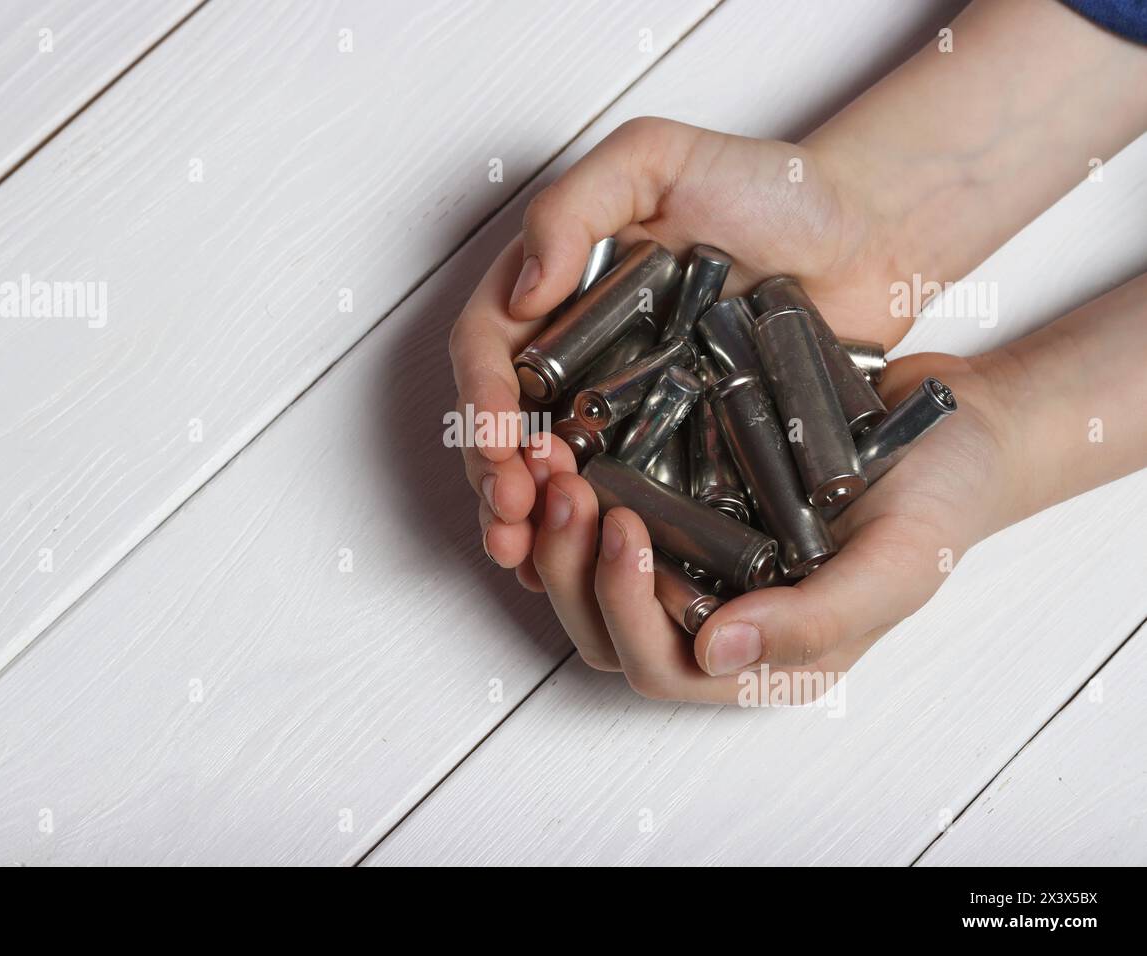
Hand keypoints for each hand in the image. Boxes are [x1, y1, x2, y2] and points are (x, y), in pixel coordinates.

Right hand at [450, 117, 910, 587]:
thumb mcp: (655, 159)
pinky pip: (626, 498)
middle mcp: (577, 357)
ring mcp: (625, 409)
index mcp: (555, 293)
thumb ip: (575, 207)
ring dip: (532, 521)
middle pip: (509, 426)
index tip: (499, 443)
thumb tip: (524, 295)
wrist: (865, 236)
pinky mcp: (676, 450)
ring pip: (554, 475)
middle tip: (510, 516)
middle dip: (495, 477)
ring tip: (530, 555)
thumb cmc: (766, 187)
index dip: (483, 400)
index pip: (490, 350)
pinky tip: (588, 565)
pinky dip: (599, 536)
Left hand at [531, 351, 1012, 701]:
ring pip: (587, 572)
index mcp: (763, 656)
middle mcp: (715, 618)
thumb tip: (714, 656)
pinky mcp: (679, 505)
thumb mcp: (900, 563)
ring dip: (557, 523)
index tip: (622, 523)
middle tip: (560, 483)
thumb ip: (815, 622)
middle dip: (569, 561)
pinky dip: (577, 481)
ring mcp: (692, 561)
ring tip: (550, 454)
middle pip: (602, 625)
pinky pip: (604, 510)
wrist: (956, 424)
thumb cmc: (942, 501)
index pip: (659, 665)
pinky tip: (564, 433)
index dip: (622, 606)